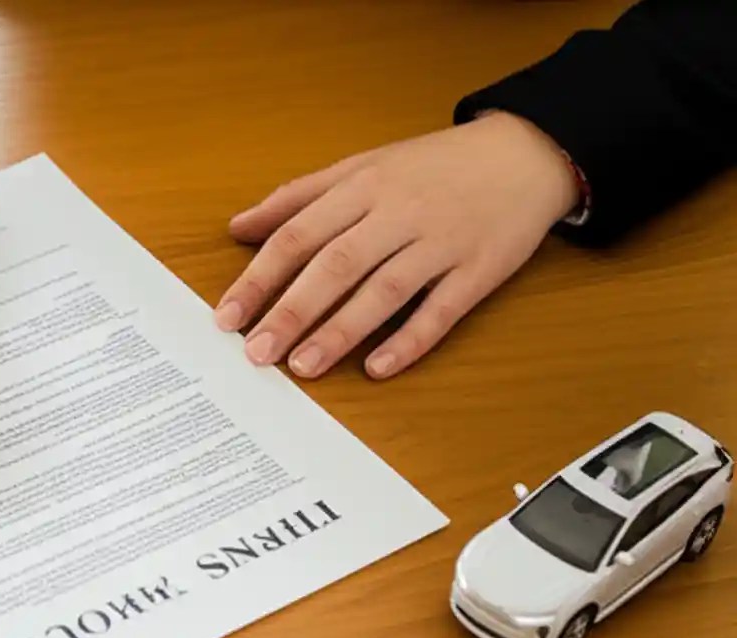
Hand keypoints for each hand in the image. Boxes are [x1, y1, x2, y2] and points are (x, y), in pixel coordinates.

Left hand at [216, 111, 579, 378]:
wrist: (524, 153)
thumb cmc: (433, 166)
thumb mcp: (360, 166)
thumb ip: (297, 197)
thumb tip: (238, 227)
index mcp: (362, 186)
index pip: (298, 234)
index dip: (260, 278)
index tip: (228, 316)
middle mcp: (398, 212)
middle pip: (335, 264)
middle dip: (291, 311)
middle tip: (257, 352)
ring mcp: (440, 241)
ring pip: (384, 289)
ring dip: (341, 331)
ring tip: (303, 366)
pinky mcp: (479, 269)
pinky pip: (441, 309)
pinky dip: (410, 340)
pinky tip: (378, 368)